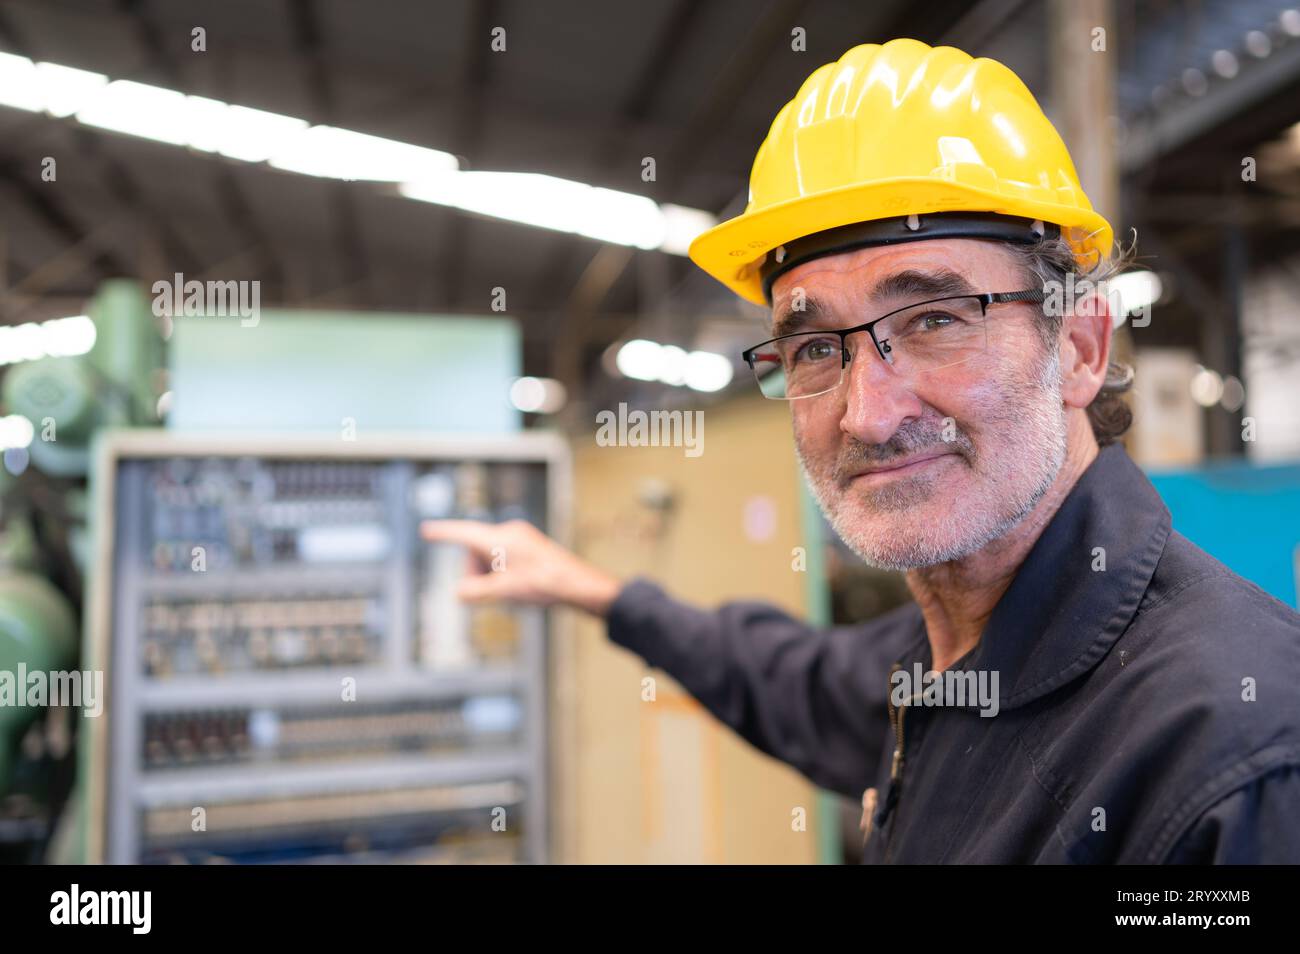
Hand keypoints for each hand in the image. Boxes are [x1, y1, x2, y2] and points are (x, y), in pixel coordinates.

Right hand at [419, 519, 622, 616]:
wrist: (577, 584)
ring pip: (490, 556)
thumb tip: (459, 593)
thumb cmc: (542, 584)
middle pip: (475, 551)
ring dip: (491, 574)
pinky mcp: (529, 545)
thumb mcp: (502, 592)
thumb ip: (475, 592)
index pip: (463, 534)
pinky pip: (504, 557)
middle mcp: (508, 532)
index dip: (443, 534)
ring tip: (511, 589)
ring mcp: (520, 537)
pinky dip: (502, 572)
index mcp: (499, 539)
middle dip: (476, 572)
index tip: (426, 530)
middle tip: (494, 592)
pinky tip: (518, 586)